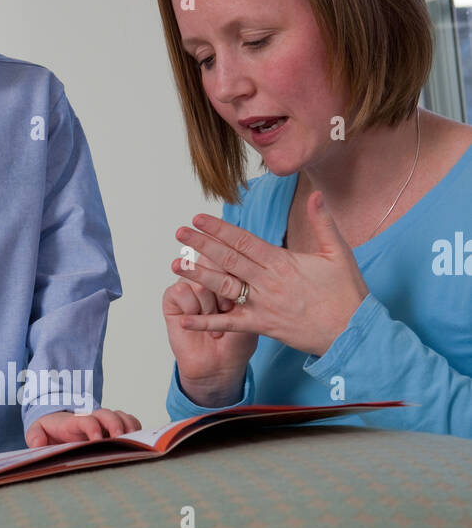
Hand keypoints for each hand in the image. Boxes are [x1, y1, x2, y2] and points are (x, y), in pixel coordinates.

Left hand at [25, 407, 141, 447]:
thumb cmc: (48, 431)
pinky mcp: (112, 427)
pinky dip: (136, 428)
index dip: (92, 427)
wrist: (56, 425)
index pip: (86, 419)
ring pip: (121, 416)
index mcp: (73, 421)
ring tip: (134, 440)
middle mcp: (91, 418)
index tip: (96, 441)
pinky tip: (138, 440)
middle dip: (116, 425)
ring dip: (129, 426)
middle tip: (121, 439)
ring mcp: (103, 421)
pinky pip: (129, 422)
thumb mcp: (36, 432)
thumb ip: (34, 436)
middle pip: (107, 414)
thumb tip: (38, 444)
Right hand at [163, 270, 256, 402]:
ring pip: (198, 279)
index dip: (235, 272)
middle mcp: (207, 274)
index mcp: (228, 272)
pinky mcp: (172, 298)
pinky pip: (181, 290)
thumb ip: (242, 282)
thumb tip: (231, 260)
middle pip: (211, 261)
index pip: (229, 253)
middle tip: (227, 308)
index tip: (240, 294)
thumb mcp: (250, 308)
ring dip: (209, 304)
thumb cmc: (238, 339)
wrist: (221, 365)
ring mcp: (189, 285)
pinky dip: (192, 307)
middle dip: (222, 288)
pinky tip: (195, 319)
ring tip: (214, 319)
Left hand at [172, 192, 368, 354]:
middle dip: (202, 244)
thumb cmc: (347, 294)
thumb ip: (323, 222)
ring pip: (224, 288)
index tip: (199, 218)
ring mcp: (262, 305)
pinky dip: (207, 322)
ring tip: (176, 265)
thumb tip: (316, 194)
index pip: (244, 240)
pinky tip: (185, 319)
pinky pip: (230, 324)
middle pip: (228, 259)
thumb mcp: (338, 253)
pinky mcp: (262, 326)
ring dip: (198, 276)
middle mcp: (268, 282)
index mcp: (283, 262)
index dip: (219, 228)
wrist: (352, 332)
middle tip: (180, 232)